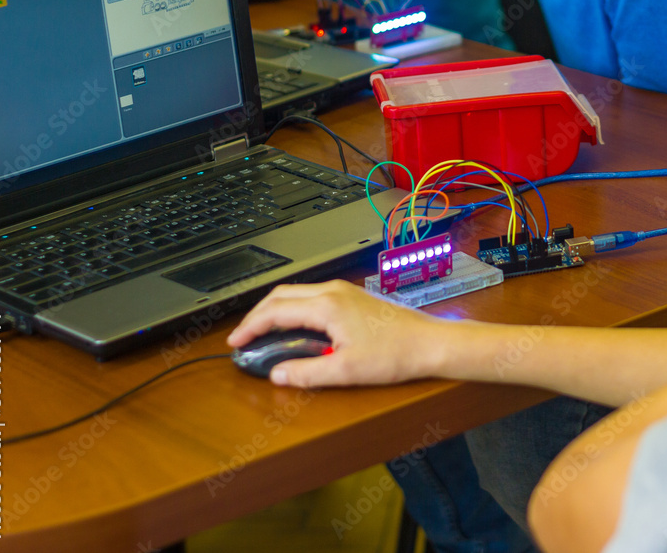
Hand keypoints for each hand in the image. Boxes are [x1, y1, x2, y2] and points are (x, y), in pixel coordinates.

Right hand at [228, 280, 448, 387]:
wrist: (430, 342)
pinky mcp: (353, 297)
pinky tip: (295, 326)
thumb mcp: (345, 371)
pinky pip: (312, 296)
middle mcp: (333, 292)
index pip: (275, 311)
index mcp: (326, 306)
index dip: (250, 327)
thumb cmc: (396, 353)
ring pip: (297, 293)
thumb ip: (307, 373)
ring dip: (276, 309)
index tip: (236, 342)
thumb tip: (278, 375)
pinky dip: (294, 308)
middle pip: (281, 295)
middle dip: (257, 315)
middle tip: (244, 337)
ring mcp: (344, 291)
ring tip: (264, 331)